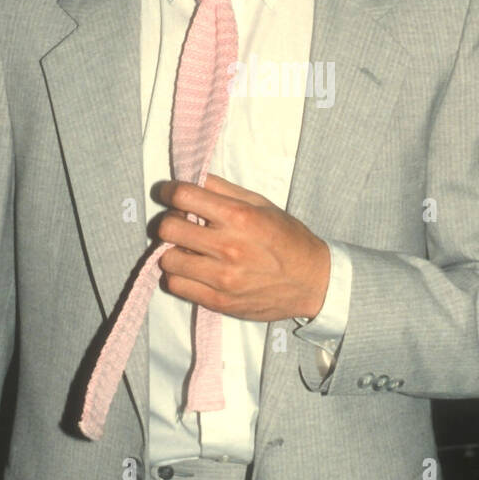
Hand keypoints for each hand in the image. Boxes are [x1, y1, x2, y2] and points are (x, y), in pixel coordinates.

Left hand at [154, 174, 329, 322]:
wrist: (311, 281)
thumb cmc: (288, 239)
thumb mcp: (262, 204)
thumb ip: (224, 190)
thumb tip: (192, 178)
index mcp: (240, 217)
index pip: (183, 196)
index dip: (169, 191)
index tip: (170, 194)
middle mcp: (228, 247)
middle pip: (167, 228)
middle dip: (169, 221)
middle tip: (181, 223)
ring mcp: (222, 278)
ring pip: (167, 259)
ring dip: (172, 251)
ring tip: (187, 250)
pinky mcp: (218, 301)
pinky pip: (175, 286)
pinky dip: (178, 276)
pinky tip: (192, 270)